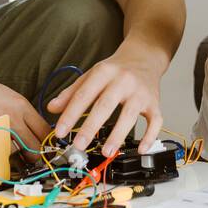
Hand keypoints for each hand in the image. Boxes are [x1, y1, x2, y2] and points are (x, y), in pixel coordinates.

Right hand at [0, 67, 50, 156]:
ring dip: (19, 157)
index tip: (46, 147)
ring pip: (19, 153)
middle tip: (31, 157)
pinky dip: (2, 155)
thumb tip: (33, 127)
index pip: (45, 130)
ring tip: (14, 154)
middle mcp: (14, 117)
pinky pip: (1, 153)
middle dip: (35, 154)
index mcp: (20, 105)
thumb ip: (20, 111)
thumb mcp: (4, 95)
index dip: (47, 141)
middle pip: (36, 146)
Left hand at [48, 50, 164, 155]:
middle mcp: (123, 81)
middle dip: (91, 126)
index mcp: (104, 72)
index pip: (84, 94)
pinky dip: (150, 136)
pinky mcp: (154, 102)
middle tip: (79, 145)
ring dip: (118, 135)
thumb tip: (51, 108)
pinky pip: (155, 121)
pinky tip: (140, 149)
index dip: (71, 114)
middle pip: (106, 105)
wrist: (145, 55)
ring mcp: (140, 92)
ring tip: (106, 152)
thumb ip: (72, 92)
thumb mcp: (92, 74)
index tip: (60, 131)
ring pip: (130, 115)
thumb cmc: (116, 68)